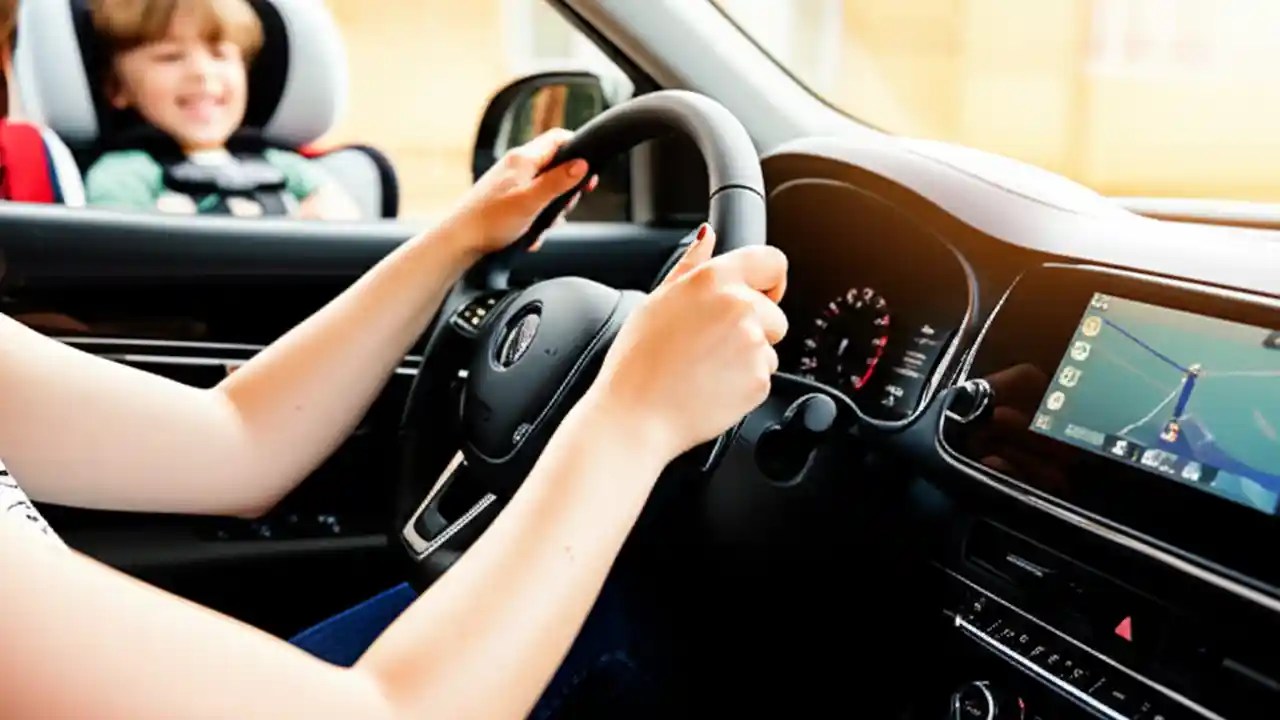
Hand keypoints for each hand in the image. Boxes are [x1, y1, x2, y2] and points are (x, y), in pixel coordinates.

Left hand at [450, 128, 597, 256]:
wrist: (460, 240)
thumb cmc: (490, 220)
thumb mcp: (532, 201)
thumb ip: (558, 182)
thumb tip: (582, 164)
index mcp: (523, 159)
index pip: (558, 139)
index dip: (578, 151)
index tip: (588, 173)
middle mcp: (517, 166)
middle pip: (556, 168)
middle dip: (564, 191)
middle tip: (560, 209)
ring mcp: (511, 182)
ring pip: (546, 190)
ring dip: (550, 211)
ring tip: (540, 226)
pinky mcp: (506, 198)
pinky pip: (532, 204)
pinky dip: (535, 220)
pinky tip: (528, 235)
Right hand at [584, 224, 788, 463]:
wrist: (636, 416)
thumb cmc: (637, 362)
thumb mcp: (656, 301)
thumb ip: (690, 264)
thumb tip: (707, 237)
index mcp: (714, 280)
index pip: (772, 260)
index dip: (770, 278)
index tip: (762, 292)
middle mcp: (739, 307)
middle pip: (774, 312)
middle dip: (753, 326)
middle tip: (710, 345)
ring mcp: (753, 345)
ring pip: (769, 346)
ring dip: (748, 356)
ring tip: (706, 367)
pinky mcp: (760, 379)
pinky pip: (763, 376)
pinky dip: (744, 383)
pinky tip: (711, 385)